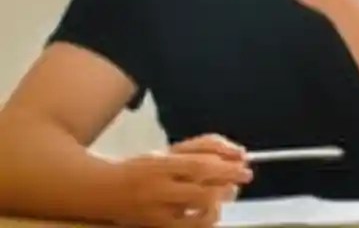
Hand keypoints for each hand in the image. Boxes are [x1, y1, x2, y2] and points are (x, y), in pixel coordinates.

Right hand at [106, 134, 252, 227]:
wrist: (103, 190)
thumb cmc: (143, 167)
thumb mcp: (170, 150)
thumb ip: (204, 148)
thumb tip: (240, 153)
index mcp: (160, 165)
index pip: (199, 166)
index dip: (227, 168)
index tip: (245, 166)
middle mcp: (157, 191)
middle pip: (202, 193)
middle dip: (228, 188)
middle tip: (238, 182)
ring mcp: (157, 214)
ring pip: (199, 217)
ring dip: (219, 207)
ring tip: (223, 197)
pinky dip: (206, 222)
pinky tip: (209, 212)